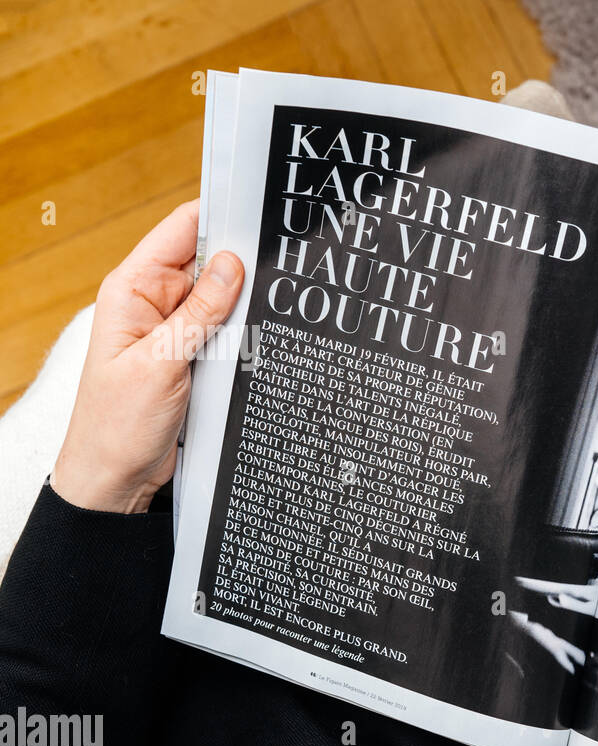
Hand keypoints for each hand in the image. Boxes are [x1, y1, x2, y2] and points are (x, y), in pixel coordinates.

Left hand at [52, 200, 243, 512]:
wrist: (116, 479)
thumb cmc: (117, 426)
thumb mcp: (161, 364)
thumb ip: (199, 313)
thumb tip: (232, 265)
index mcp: (132, 290)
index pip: (179, 231)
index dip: (217, 216)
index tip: (257, 212)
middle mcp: (154, 304)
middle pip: (210, 262)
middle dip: (242, 265)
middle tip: (280, 270)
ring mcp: (175, 331)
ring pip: (225, 300)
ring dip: (246, 306)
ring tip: (273, 310)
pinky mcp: (193, 358)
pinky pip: (227, 333)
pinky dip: (244, 335)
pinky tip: (263, 338)